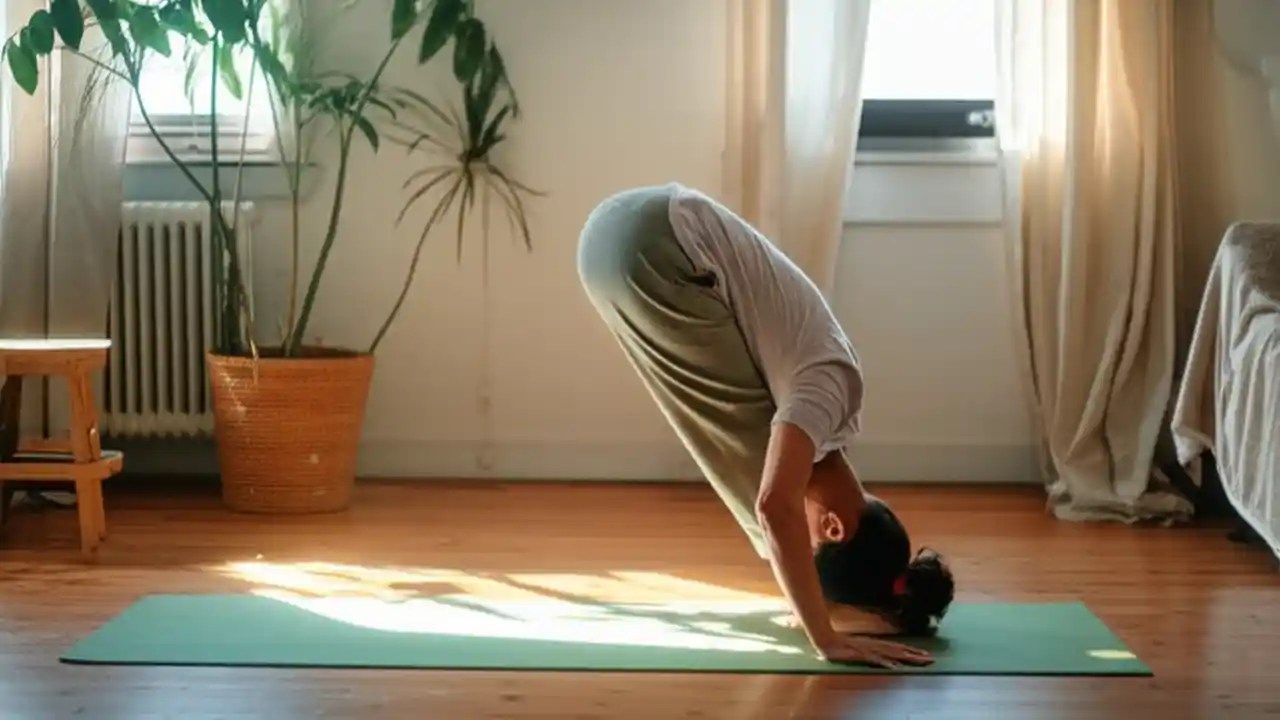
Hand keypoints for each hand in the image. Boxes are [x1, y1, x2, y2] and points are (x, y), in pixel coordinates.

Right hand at [815, 635, 933, 668]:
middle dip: (916, 655)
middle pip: (899, 650)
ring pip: (892, 654)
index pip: (898, 648)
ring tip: (920, 661)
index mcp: (876, 644)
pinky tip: (895, 667)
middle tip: (931, 659)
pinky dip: (886, 663)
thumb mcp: (858, 648)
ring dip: (907, 658)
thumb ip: (869, 650)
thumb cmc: (841, 644)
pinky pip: (876, 660)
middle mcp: (876, 646)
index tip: (926, 654)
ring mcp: (870, 650)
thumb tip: (879, 654)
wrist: (826, 640)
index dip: (912, 651)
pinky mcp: (862, 655)